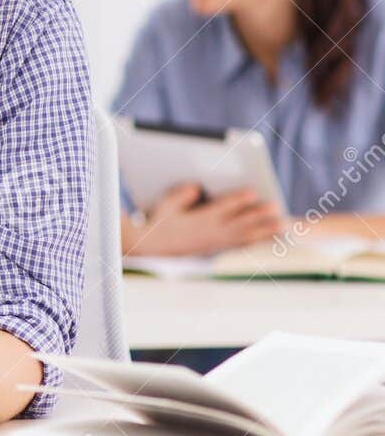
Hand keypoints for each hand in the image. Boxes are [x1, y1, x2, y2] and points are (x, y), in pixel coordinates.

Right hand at [129, 183, 284, 257]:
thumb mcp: (163, 205)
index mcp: (198, 220)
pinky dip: (257, 242)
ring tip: (282, 225)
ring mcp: (216, 242)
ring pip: (245, 236)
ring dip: (264, 231)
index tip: (252, 192)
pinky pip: (242, 245)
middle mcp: (210, 232)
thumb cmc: (157, 221)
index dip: (237, 200)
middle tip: (275, 208)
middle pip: (239, 222)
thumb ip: (181, 196)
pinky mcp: (217, 248)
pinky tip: (269, 239)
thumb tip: (197, 187)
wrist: (152, 247)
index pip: (221, 208)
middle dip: (258, 215)